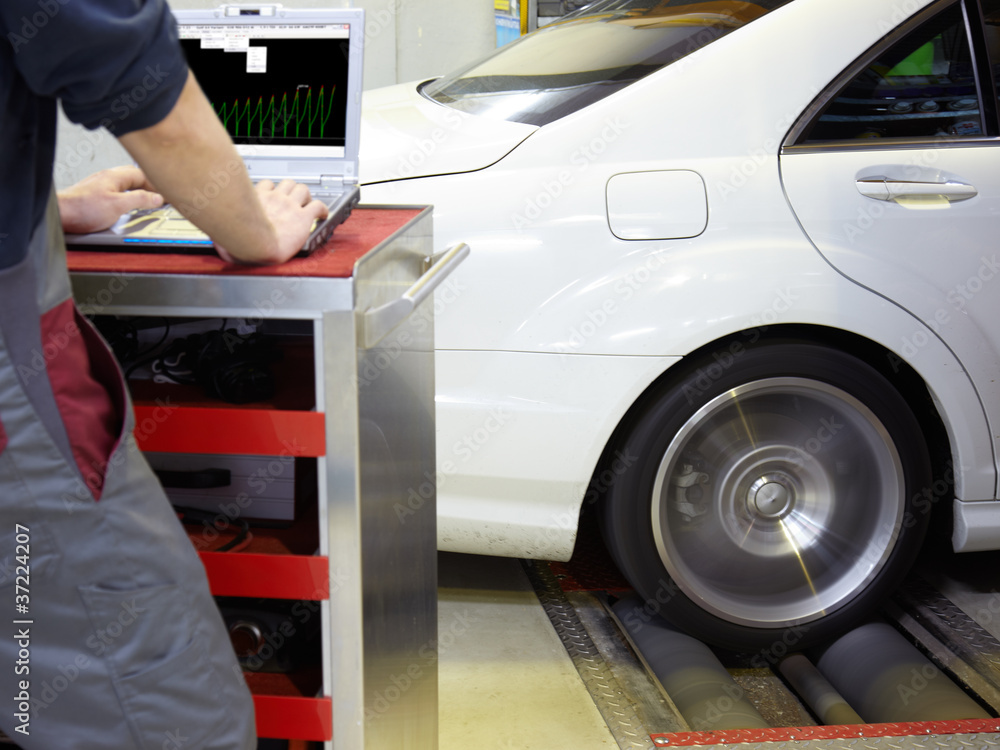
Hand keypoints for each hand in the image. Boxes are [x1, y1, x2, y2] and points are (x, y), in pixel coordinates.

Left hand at [57, 166, 163, 233]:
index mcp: (114, 176)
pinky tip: (128, 205)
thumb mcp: (118, 205)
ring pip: (126, 184)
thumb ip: (139, 200)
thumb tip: (156, 198)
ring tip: (148, 199)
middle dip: (149, 185)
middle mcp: (107, 178)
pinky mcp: (95, 195)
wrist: (60, 214)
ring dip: (138, 190)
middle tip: (160, 194)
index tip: (167, 193)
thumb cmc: (82, 209)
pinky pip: (118, 192)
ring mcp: (100, 186)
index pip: (143, 175)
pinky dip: (128, 197)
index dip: (157, 184)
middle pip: (134, 177)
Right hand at [214, 179, 328, 263]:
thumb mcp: (225, 231)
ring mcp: (290, 206)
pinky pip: (318, 206)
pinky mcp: (303, 217)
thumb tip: (216, 241)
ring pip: (302, 189)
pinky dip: (322, 209)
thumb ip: (224, 231)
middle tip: (293, 201)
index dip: (272, 191)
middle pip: (287, 183)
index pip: (265, 186)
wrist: (255, 246)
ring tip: (306, 205)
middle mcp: (274, 198)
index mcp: (255, 199)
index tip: (273, 197)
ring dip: (306, 196)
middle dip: (291, 190)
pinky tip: (322, 214)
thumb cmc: (239, 240)